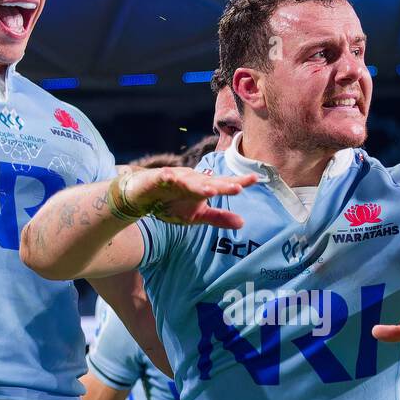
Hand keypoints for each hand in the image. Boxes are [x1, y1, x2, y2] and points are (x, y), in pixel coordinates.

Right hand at [122, 166, 256, 227]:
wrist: (142, 196)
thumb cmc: (172, 203)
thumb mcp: (197, 215)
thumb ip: (218, 218)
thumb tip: (243, 222)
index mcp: (203, 188)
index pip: (223, 184)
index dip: (239, 182)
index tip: (257, 179)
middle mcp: (192, 180)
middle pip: (209, 182)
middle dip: (222, 185)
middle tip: (238, 187)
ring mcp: (175, 178)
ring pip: (188, 181)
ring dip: (199, 184)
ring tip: (211, 190)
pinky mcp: (157, 179)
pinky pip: (163, 178)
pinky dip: (167, 177)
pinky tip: (171, 177)